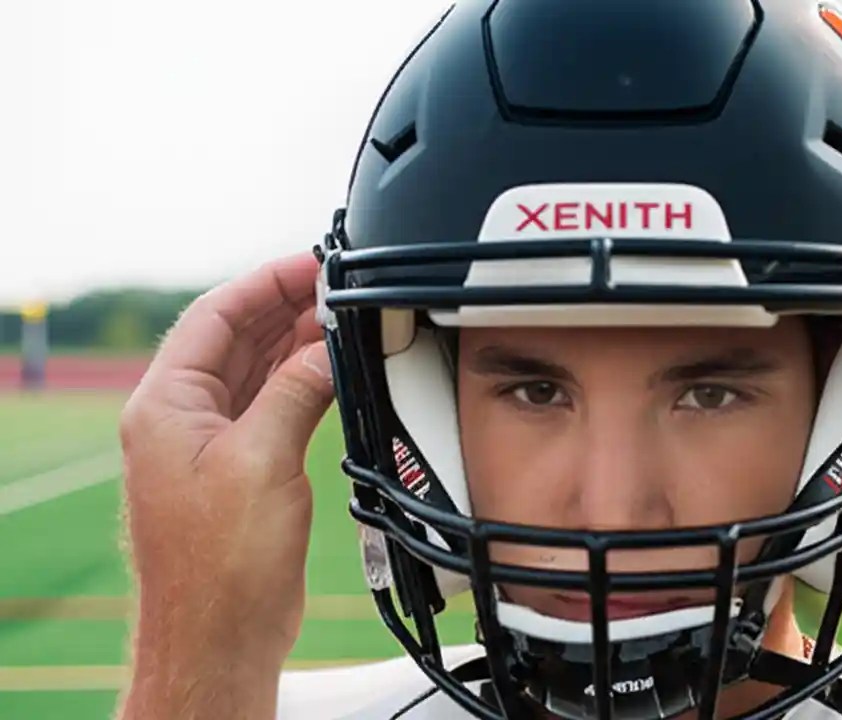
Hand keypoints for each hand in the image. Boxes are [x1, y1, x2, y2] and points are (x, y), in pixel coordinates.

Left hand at [118, 252, 333, 717]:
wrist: (220, 636)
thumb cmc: (222, 564)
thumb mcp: (262, 460)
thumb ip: (295, 390)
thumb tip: (328, 344)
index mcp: (165, 405)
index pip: (213, 317)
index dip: (264, 283)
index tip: (310, 263)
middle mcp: (182, 419)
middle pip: (235, 338)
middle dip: (286, 308)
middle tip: (339, 286)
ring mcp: (212, 444)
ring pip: (256, 370)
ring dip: (297, 342)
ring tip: (345, 318)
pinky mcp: (243, 469)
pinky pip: (273, 404)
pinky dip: (304, 381)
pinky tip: (336, 369)